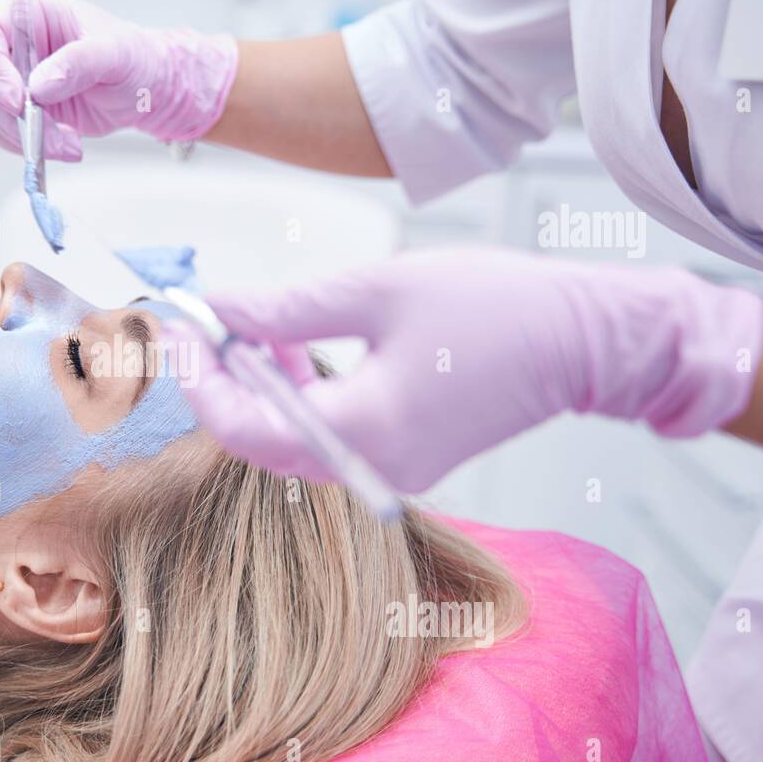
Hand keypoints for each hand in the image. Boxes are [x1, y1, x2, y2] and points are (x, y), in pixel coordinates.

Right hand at [0, 0, 236, 160]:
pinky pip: (12, 134)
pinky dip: (34, 147)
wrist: (146, 87)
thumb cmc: (133, 56)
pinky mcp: (26, 111)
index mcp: (30, 14)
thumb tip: (40, 86)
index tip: (18, 99)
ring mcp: (18, 80)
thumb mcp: (114, 52)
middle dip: (14, 115)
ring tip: (69, 145)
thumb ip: (78, 63)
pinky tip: (67, 146)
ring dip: (29, 137)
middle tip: (46, 134)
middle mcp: (16, 46)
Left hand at [168, 247, 762, 491]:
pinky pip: (326, 439)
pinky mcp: (406, 460)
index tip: (177, 326)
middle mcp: (369, 467)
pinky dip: (299, 398)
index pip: (240, 425)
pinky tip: (297, 349)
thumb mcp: (376, 291)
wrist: (585, 343)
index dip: (197, 377)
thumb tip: (217, 310)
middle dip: (222, 381)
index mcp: (359, 428)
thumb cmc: (494, 307)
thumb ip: (285, 310)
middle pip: (258, 440)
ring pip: (289, 441)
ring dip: (260, 386)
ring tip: (256, 325)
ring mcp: (389, 471)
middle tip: (205, 323)